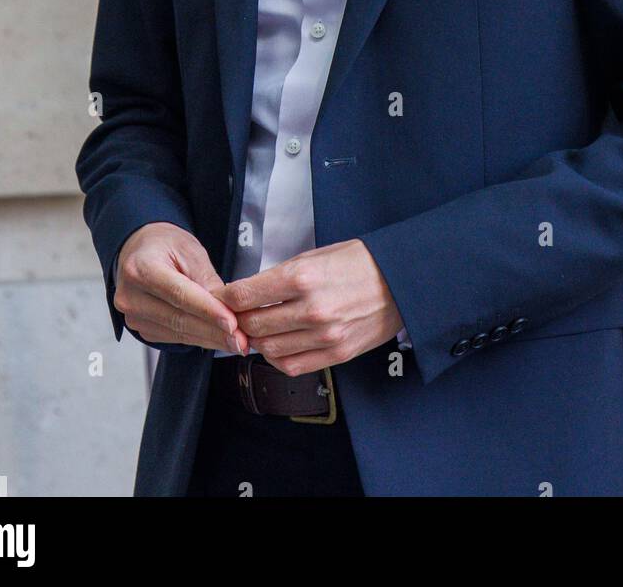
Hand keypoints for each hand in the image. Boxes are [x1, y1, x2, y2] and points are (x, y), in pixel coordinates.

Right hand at [114, 222, 250, 353]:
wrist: (142, 251)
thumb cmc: (166, 245)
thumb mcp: (190, 250)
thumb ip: (206, 279)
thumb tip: (227, 309)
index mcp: (140, 268)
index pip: (178, 294)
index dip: (207, 310)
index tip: (232, 323)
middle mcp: (130, 296)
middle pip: (178, 319)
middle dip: (214, 331)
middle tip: (241, 340)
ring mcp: (133, 316)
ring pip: (178, 333)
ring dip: (210, 340)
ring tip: (237, 343)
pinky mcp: (141, 329)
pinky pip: (174, 338)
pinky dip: (199, 340)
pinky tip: (218, 340)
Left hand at [217, 239, 403, 375]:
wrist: (400, 280)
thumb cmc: (359, 262)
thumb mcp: (315, 255)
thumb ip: (281, 276)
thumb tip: (250, 293)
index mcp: (302, 276)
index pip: (244, 295)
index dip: (226, 299)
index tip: (222, 298)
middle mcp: (311, 308)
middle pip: (252, 325)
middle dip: (238, 320)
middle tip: (237, 316)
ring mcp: (324, 335)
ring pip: (267, 348)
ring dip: (256, 341)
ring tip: (258, 330)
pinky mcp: (336, 354)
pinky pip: (291, 365)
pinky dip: (276, 358)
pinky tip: (277, 346)